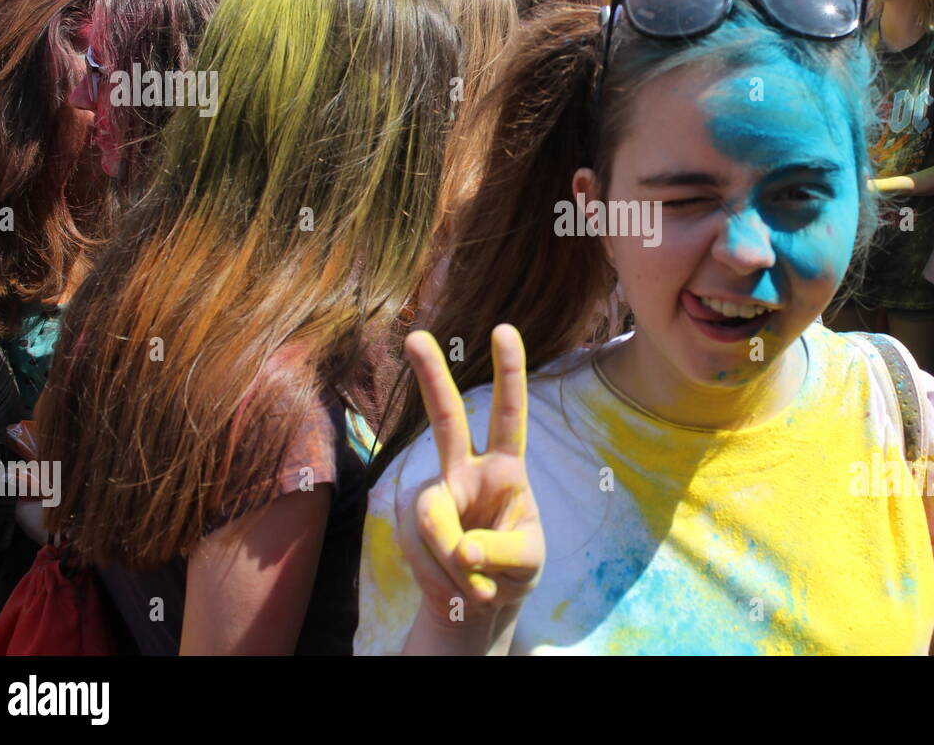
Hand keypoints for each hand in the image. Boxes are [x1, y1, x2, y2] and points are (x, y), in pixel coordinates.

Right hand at [399, 325, 544, 626]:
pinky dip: (445, 583)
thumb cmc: (512, 568)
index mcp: (505, 468)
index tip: (504, 329)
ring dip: (458, 565)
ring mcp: (433, 496)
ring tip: (479, 592)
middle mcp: (464, 471)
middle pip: (446, 418)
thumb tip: (463, 548)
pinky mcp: (408, 526)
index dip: (509, 373)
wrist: (478, 604)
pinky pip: (424, 555)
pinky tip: (459, 593)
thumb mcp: (525, 563)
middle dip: (431, 377)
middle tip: (416, 336)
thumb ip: (500, 551)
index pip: (508, 414)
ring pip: (435, 520)